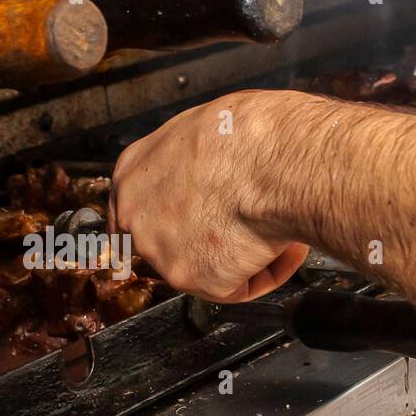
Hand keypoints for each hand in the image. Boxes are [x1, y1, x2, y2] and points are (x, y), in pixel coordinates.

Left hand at [109, 90, 307, 302]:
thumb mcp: (205, 129)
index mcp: (133, 173)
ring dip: (242, 254)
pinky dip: (266, 271)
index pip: (138, 209)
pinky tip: (282, 244)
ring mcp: (160, 251)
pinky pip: (237, 286)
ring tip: (276, 225)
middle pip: (169, 242)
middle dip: (209, 240)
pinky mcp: (192, 279)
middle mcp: (134, 215)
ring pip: (207, 266)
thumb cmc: (250, 134)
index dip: (175, 217)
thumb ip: (192, 162)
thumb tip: (212, 173)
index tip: (199, 221)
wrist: (272, 159)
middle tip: (247, 224)